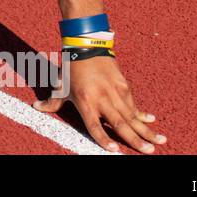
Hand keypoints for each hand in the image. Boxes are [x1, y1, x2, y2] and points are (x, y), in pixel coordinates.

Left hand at [34, 55, 165, 152]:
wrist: (86, 44)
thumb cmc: (71, 68)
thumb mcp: (61, 86)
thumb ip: (52, 101)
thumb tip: (36, 108)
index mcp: (85, 101)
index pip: (95, 126)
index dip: (104, 139)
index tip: (115, 151)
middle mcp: (102, 98)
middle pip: (120, 123)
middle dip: (136, 139)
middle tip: (149, 152)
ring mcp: (115, 92)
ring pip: (132, 115)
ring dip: (146, 129)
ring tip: (160, 141)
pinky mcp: (123, 84)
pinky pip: (134, 104)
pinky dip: (142, 114)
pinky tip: (152, 121)